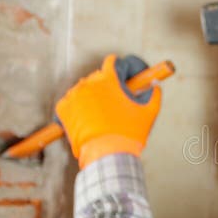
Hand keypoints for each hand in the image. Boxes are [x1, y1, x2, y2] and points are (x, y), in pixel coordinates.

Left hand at [55, 54, 161, 168]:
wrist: (107, 155)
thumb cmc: (129, 133)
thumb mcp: (149, 112)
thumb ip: (154, 93)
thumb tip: (155, 84)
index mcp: (109, 80)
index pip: (113, 62)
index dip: (122, 68)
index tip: (127, 76)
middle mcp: (89, 83)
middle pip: (98, 76)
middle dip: (108, 85)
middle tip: (118, 101)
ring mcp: (73, 96)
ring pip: (84, 89)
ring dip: (93, 96)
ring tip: (103, 114)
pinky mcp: (63, 109)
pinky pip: (70, 101)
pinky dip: (78, 107)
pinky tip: (88, 118)